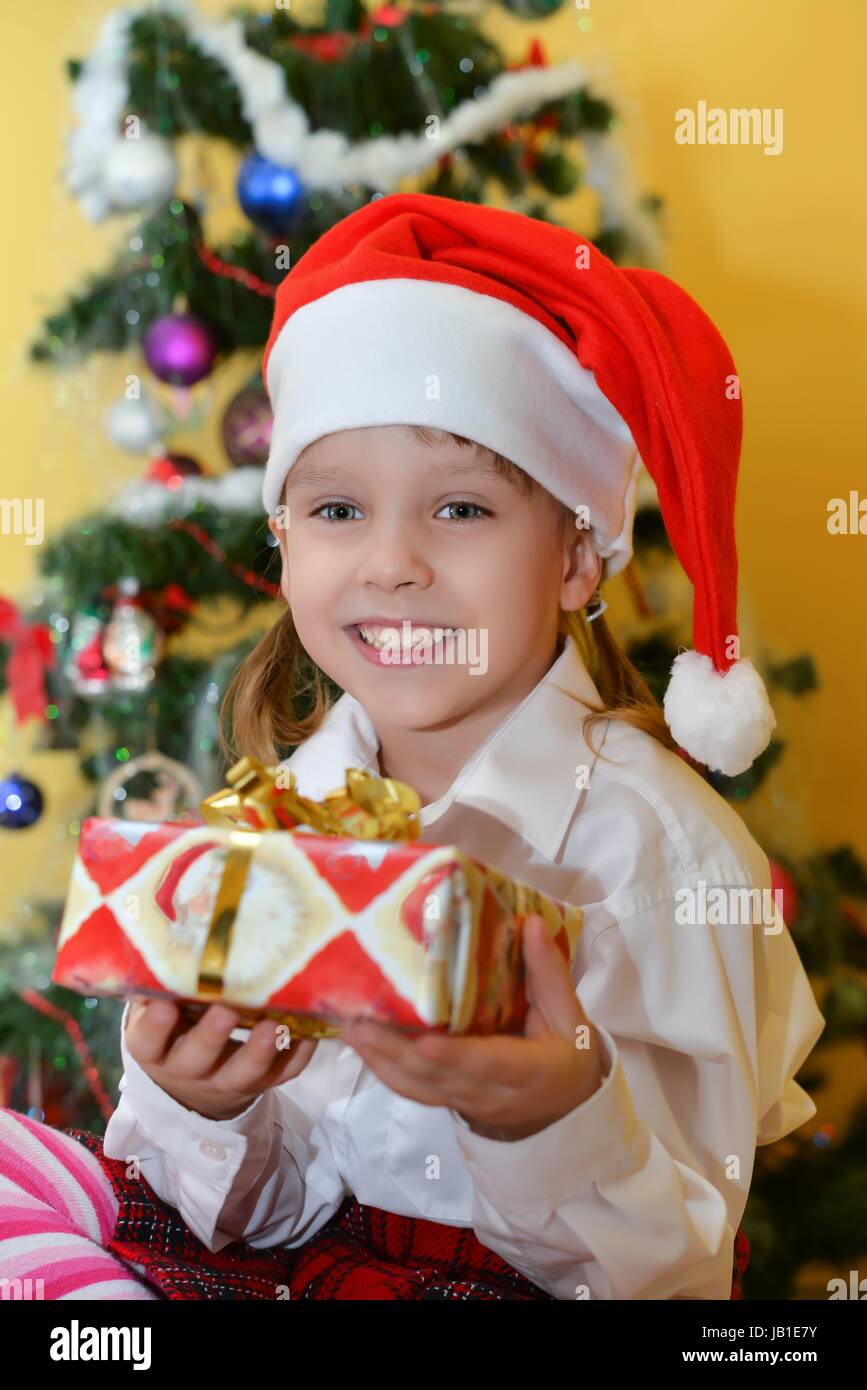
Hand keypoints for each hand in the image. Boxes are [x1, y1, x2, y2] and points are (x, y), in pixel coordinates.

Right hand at [124, 997, 317, 1120]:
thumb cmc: (176, 1022)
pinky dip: (297, 1053)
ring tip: (272, 1025)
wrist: (196, 1078)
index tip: (164, 1007)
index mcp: (154, 1048)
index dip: (154, 1028)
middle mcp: (186, 1068)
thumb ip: (164, 978)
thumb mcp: (158, 1004)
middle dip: (211, 1036)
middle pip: (195, 1061)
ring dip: (258, 1052)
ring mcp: (225, 1080)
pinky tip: (310, 1028)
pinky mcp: (262, 1082)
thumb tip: (181, 921)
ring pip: (241, 1075)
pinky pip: (282, 1073)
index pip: (146, 1042)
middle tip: (226, 1010)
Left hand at [339, 914, 606, 1140]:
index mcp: (528, 1072)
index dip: (454, 1056)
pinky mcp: (445, 1100)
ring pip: (415, 1087)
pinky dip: (381, 1067)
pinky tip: (358, 1041)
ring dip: (379, 1058)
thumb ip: (548, 973)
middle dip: (395, 1052)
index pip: (487, 1066)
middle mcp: (489, 1093)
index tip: (423, 1041)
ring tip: (348, 1025)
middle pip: (436, 1078)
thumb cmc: (564, 1055)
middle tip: (359, 1021)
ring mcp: (463, 1101)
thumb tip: (528, 923)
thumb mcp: (570, 1017)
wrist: (561, 1106)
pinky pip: (410, 1089)